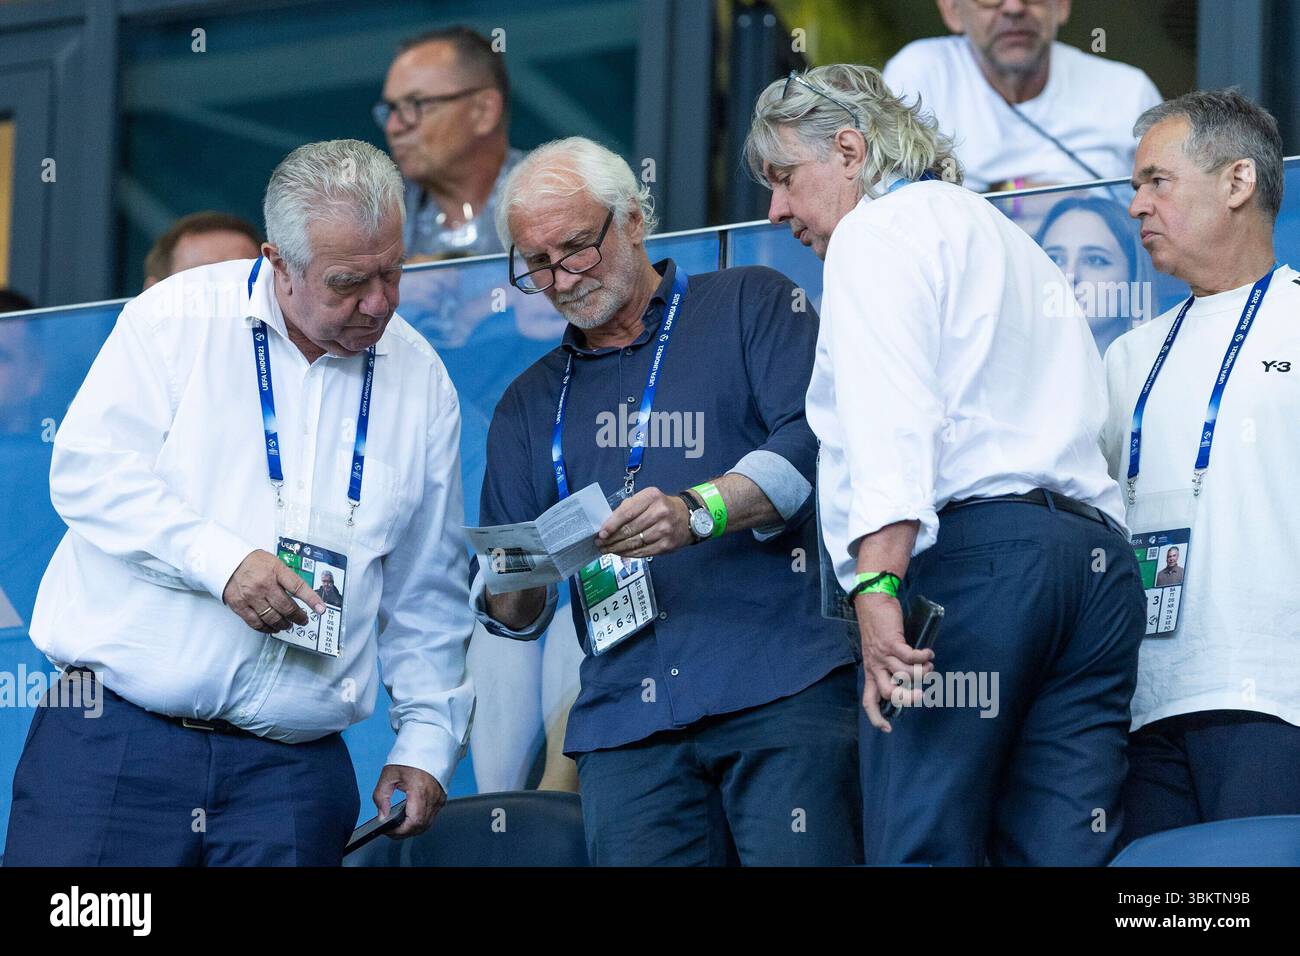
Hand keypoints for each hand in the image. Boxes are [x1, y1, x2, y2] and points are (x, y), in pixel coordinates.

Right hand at [221, 549, 325, 632]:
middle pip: (286, 606)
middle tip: (303, 620)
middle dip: (298, 616)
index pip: (298, 587)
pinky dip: (266, 628)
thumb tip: (302, 594)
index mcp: (276, 570)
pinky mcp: (239, 605)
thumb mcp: (274, 562)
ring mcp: (251, 596)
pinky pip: (255, 622)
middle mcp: (264, 584)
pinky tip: (272, 628)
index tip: (321, 609)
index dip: (312, 600)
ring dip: (283, 624)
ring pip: (272, 617)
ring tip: (288, 624)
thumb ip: (286, 578)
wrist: (226, 559)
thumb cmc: (253, 562)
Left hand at [373, 764, 446, 838]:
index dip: (400, 831)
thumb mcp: (389, 774)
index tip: (388, 831)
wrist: (428, 745)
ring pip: (427, 824)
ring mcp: (439, 798)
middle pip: (421, 826)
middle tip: (391, 830)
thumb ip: (381, 797)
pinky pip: (431, 816)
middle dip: (405, 832)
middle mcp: (433, 796)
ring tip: (399, 825)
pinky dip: (420, 821)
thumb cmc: (410, 757)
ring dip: (412, 828)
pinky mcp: (441, 798)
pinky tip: (409, 816)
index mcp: (420, 789)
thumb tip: (381, 816)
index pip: (413, 821)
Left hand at [597, 487, 693, 557]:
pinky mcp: (667, 544)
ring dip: (617, 548)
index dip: (611, 525)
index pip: (627, 513)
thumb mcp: (646, 499)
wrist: (687, 517)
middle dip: (611, 539)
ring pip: (634, 542)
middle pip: (629, 529)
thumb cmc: (661, 507)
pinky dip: (629, 554)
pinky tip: (620, 553)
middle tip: (600, 544)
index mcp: (651, 497)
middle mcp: (660, 512)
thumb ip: (628, 508)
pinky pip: (643, 552)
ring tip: (607, 550)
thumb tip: (607, 525)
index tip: (601, 533)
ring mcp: (664, 529)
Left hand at [856, 592, 933, 732]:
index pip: (869, 701)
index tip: (887, 729)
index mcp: (871, 671)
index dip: (876, 717)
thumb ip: (890, 666)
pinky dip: (923, 657)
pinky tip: (929, 653)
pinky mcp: (892, 642)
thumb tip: (910, 680)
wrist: (872, 601)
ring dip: (922, 673)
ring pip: (904, 675)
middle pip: (888, 693)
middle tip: (923, 696)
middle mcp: (875, 666)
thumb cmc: (878, 627)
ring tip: (929, 666)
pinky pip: (910, 656)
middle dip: (908, 698)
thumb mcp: (878, 651)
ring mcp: (882, 655)